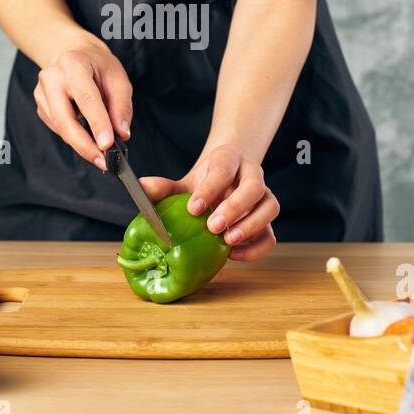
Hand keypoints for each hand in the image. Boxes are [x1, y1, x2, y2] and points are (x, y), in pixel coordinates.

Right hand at [33, 42, 132, 169]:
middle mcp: (52, 77)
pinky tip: (87, 137)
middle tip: (103, 162)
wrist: (73, 54)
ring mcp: (41, 92)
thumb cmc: (97, 66)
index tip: (108, 145)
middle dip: (84, 145)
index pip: (86, 99)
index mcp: (73, 64)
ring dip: (81, 144)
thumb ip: (122, 106)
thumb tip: (122, 134)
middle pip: (64, 118)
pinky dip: (74, 137)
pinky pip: (58, 128)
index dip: (97, 124)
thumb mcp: (118, 78)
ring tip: (101, 153)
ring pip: (60, 127)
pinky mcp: (40, 106)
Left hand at [140, 145, 277, 260]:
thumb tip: (143, 187)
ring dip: (250, 226)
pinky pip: (271, 235)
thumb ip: (165, 187)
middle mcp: (252, 175)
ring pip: (270, 208)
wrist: (226, 178)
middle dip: (234, 208)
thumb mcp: (185, 182)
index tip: (193, 208)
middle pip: (254, 187)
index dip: (209, 189)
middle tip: (212, 226)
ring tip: (227, 241)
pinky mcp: (266, 220)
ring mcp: (264, 197)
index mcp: (229, 160)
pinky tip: (233, 254)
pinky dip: (256, 248)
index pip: (224, 170)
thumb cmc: (204, 183)